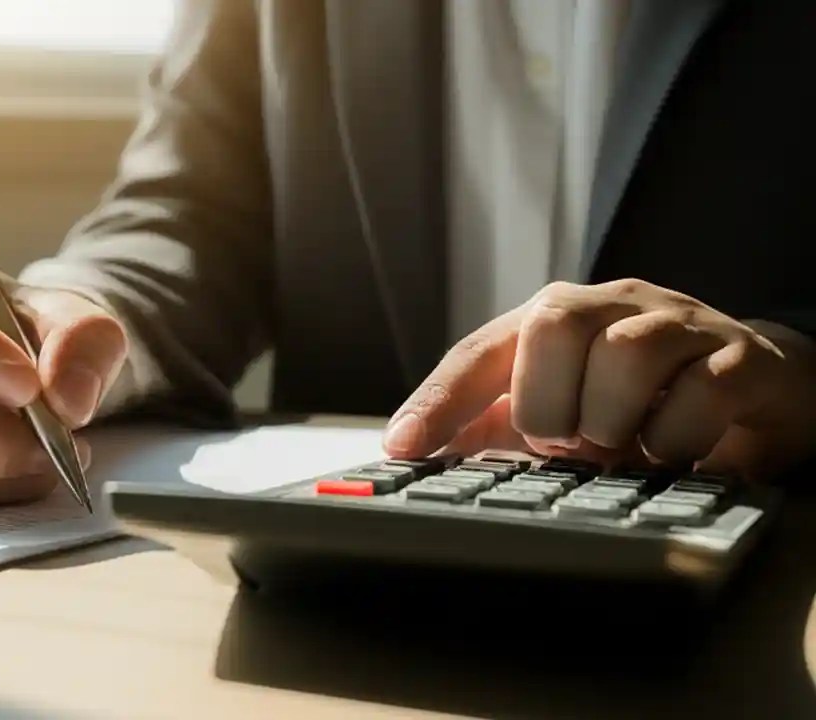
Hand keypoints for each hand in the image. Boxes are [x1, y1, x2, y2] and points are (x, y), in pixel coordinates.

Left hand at [384, 279, 815, 478]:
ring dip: (610, 421)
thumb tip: (416, 453)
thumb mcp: (560, 410)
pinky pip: (700, 391)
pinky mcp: (739, 358)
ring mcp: (679, 324)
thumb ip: (493, 426)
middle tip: (564, 443)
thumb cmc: (637, 400)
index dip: (439, 399)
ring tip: (621, 449)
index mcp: (556, 317)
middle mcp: (613, 305)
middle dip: (545, 403)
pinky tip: (672, 454)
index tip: (403, 447)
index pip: (482, 350)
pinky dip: (674, 439)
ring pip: (626, 353)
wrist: (754, 384)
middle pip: (551, 325)